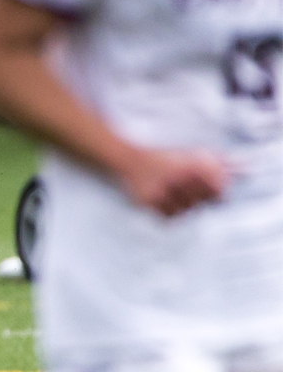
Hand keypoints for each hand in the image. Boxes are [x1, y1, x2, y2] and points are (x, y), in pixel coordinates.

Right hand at [115, 146, 230, 216]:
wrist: (126, 159)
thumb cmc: (163, 158)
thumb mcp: (190, 153)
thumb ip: (219, 161)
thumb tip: (246, 167)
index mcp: (190, 164)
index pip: (218, 189)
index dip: (215, 191)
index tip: (209, 188)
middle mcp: (177, 176)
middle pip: (202, 202)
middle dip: (197, 198)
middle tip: (185, 189)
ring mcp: (162, 190)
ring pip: (186, 211)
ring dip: (183, 206)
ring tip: (173, 194)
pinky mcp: (148, 202)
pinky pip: (169, 217)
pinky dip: (169, 212)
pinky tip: (164, 201)